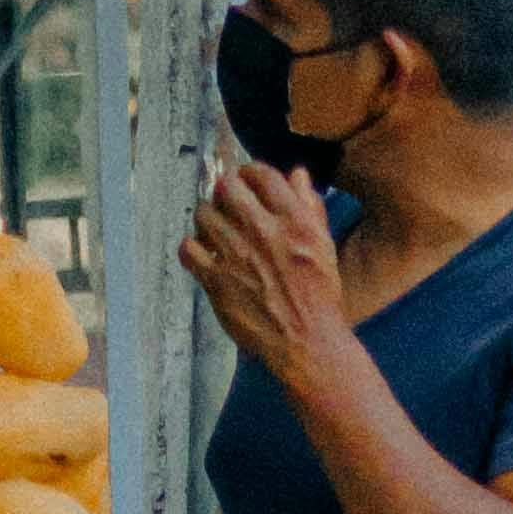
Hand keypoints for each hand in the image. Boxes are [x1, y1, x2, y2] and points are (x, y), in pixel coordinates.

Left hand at [176, 149, 352, 397]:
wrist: (307, 341)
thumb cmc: (320, 294)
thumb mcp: (324, 245)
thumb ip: (310, 206)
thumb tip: (296, 173)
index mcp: (295, 220)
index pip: (261, 174)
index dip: (250, 172)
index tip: (247, 181)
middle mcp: (264, 231)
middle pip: (227, 186)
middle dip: (225, 189)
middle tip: (227, 202)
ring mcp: (236, 255)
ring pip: (203, 214)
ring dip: (208, 218)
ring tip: (216, 230)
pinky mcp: (216, 280)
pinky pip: (187, 248)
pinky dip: (192, 248)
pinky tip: (204, 255)